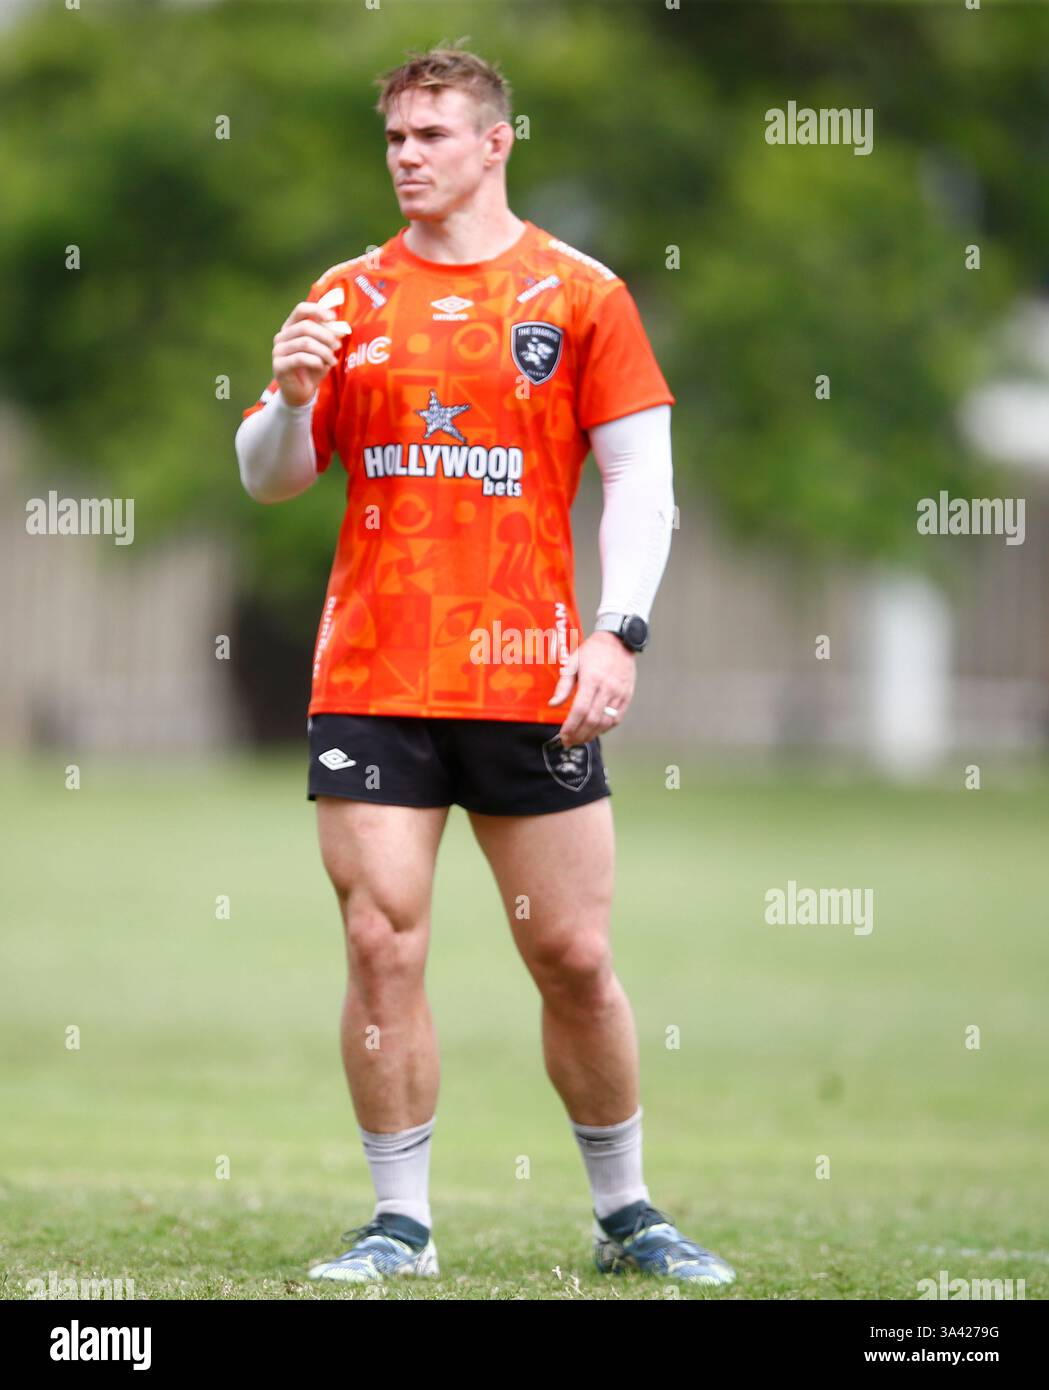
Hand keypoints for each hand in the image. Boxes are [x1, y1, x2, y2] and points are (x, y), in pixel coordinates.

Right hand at [272, 301, 349, 406]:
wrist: (301, 392)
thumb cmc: (313, 368)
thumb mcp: (323, 349)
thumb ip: (328, 336)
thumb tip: (340, 327)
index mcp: (291, 327)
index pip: (301, 310)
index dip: (317, 310)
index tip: (333, 317)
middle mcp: (282, 336)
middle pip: (305, 326)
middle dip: (326, 335)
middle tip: (337, 346)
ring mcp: (278, 350)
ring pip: (305, 343)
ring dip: (324, 351)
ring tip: (333, 360)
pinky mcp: (279, 365)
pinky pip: (300, 358)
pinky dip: (316, 361)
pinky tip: (323, 366)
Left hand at [547, 631, 635, 747]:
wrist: (619, 642)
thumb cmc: (592, 652)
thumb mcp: (573, 663)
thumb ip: (563, 686)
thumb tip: (553, 705)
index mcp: (592, 679)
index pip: (581, 710)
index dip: (571, 726)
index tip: (563, 735)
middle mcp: (608, 688)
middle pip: (593, 719)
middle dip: (579, 735)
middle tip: (569, 742)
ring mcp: (619, 693)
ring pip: (605, 722)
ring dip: (591, 734)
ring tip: (579, 739)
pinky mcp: (627, 697)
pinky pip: (616, 719)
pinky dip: (604, 728)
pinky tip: (594, 731)